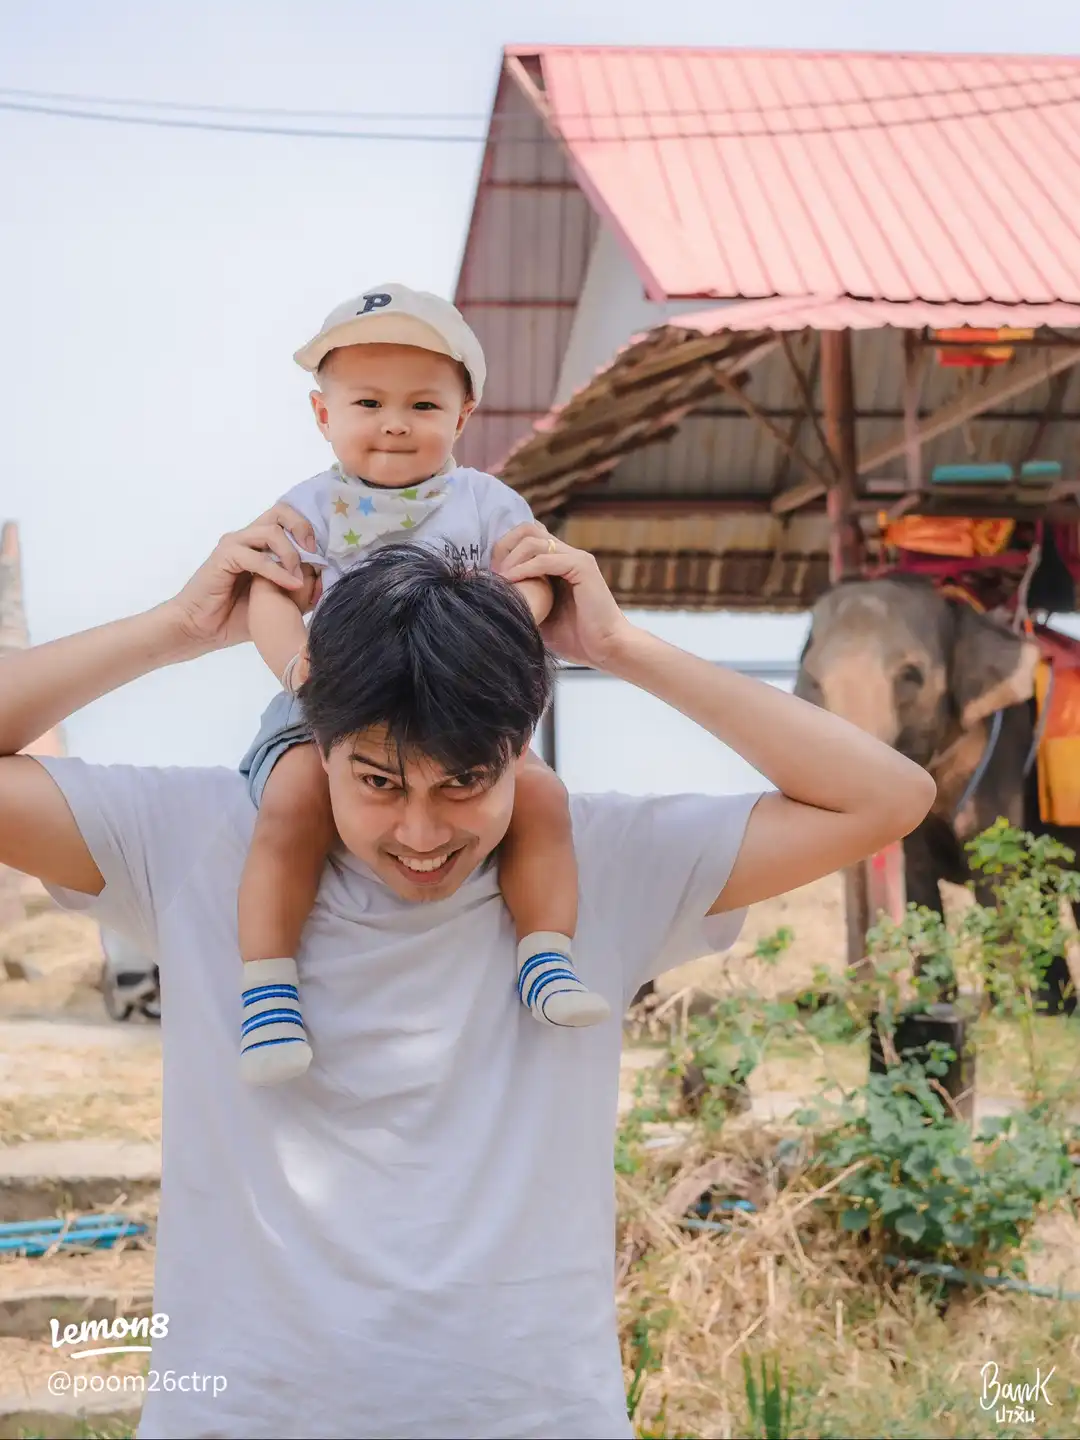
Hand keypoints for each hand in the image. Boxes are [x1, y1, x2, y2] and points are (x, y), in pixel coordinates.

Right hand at [163, 504, 321, 655]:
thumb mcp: (280, 602)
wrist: (202, 629)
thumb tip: (326, 578)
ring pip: (271, 532)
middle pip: (280, 512)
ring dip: (292, 555)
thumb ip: (302, 588)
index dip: (309, 530)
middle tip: (315, 552)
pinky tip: (290, 586)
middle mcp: (248, 538)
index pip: (287, 520)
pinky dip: (278, 571)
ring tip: (298, 580)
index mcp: (260, 544)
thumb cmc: (238, 617)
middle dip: (303, 528)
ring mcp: (235, 545)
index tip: (326, 553)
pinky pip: (257, 557)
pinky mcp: (224, 557)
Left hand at [491, 523, 634, 670]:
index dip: (504, 550)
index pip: (525, 538)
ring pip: (533, 540)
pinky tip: (511, 582)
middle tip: (492, 573)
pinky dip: (525, 568)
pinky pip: (546, 558)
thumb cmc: (575, 639)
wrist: (605, 650)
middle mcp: (567, 554)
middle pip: (527, 530)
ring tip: (499, 580)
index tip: (490, 574)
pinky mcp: (582, 567)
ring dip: (511, 558)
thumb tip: (490, 595)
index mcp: (557, 563)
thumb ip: (522, 599)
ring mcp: (576, 558)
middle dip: (504, 547)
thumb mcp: (539, 615)